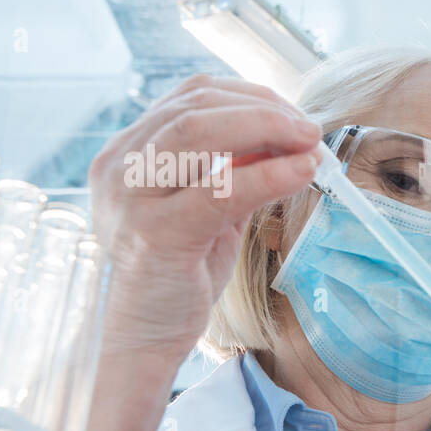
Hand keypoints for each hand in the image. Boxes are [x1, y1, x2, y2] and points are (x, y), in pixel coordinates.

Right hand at [84, 75, 321, 430]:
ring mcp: (130, 198)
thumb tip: (286, 137)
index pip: (189, 97)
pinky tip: (301, 173)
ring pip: (198, 134)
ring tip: (310, 145)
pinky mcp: (153, 233)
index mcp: (128, 152)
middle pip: (194, 107)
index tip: (294, 114)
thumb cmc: (178, 270)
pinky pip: (218, 191)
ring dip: (265, 130)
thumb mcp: (208, 208)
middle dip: (262, 110)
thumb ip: (235, 169)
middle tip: (309, 128)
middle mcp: (120, 166)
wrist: (146, 334)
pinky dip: (267, 175)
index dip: (249, 97)